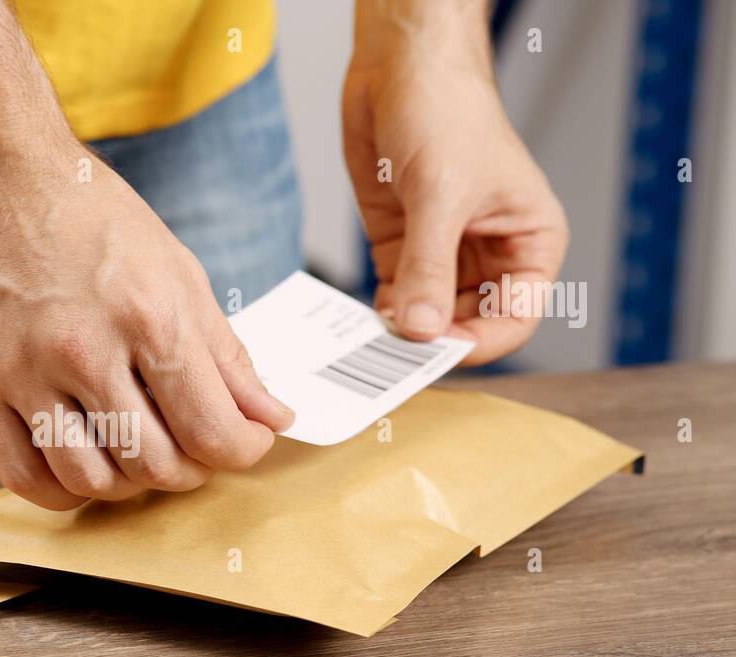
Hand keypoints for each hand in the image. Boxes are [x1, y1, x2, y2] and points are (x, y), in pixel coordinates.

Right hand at [0, 143, 294, 509]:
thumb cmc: (90, 216)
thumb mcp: (178, 271)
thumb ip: (226, 355)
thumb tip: (270, 417)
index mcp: (148, 315)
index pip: (211, 429)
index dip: (243, 450)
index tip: (246, 441)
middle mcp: (85, 349)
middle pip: (156, 464)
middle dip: (190, 470)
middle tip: (193, 446)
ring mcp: (25, 372)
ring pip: (91, 480)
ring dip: (129, 484)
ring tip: (138, 452)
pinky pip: (22, 476)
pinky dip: (63, 491)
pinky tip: (84, 466)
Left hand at [342, 52, 568, 363]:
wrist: (401, 68)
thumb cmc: (448, 110)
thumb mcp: (441, 193)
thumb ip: (430, 266)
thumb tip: (422, 329)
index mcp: (529, 241)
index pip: (514, 318)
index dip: (477, 342)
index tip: (436, 350)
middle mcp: (490, 254)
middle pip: (468, 324)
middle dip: (433, 340)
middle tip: (394, 352)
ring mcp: (443, 253)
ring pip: (430, 316)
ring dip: (403, 332)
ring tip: (375, 339)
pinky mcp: (402, 247)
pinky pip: (396, 297)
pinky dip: (381, 313)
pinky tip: (363, 319)